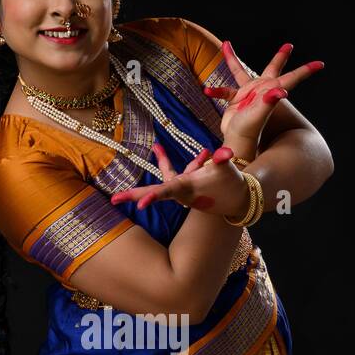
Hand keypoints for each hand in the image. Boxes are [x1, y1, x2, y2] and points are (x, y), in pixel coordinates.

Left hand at [110, 141, 251, 218]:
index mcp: (186, 188)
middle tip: (114, 200)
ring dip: (162, 161)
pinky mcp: (187, 184)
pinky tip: (180, 149)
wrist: (240, 198)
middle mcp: (181, 191)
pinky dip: (176, 160)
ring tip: (161, 148)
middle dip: (134, 195)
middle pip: (154, 191)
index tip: (139, 206)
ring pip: (166, 175)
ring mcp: (182, 188)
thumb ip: (223, 160)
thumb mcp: (227, 169)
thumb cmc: (232, 184)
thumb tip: (225, 152)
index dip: (153, 197)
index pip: (166, 192)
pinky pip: (177, 171)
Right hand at [204, 40, 324, 156]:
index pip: (292, 77)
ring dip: (232, 59)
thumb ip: (269, 102)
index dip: (306, 71)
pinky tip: (207, 91)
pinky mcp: (235, 100)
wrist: (236, 141)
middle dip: (280, 57)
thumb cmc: (249, 129)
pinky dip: (216, 90)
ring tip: (225, 44)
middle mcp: (262, 89)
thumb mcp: (259, 114)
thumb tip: (282, 91)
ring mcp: (248, 94)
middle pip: (273, 68)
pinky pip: (224, 91)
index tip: (321, 65)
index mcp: (271, 89)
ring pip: (240, 72)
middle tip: (289, 45)